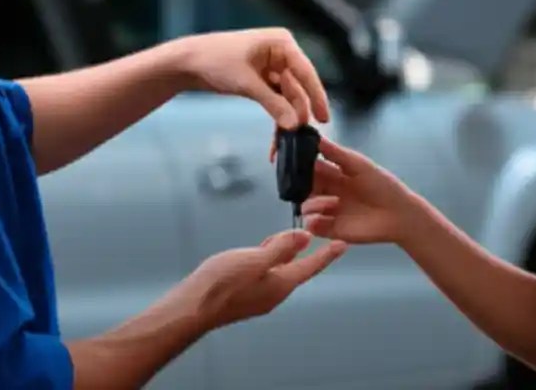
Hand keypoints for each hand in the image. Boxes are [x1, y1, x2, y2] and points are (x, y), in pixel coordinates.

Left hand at [174, 29, 329, 128]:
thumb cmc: (215, 61)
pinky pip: (276, 100)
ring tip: (287, 140)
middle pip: (298, 87)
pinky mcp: (262, 80)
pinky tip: (277, 137)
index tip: (324, 118)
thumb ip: (273, 104)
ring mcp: (272, 67)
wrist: (187, 63)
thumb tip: (294, 125)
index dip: (317, 96)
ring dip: (287, 117)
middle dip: (298, 111)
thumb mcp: (247, 84)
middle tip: (303, 135)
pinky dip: (276, 115)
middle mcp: (280, 53)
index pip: (306, 71)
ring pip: (288, 97)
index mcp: (281, 43)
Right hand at [177, 230, 346, 330]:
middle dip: (301, 248)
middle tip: (307, 228)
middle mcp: (274, 292)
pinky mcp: (245, 295)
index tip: (343, 244)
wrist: (193, 308)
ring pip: (278, 268)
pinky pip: (264, 273)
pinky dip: (266, 259)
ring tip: (281, 237)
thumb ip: (281, 248)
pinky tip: (258, 251)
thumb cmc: (221, 285)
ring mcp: (259, 295)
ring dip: (282, 252)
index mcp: (281, 284)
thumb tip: (304, 238)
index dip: (326, 254)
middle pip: (295, 266)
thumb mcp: (255, 259)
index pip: (310, 266)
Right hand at [300, 137, 420, 245]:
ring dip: (311, 203)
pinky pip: (312, 226)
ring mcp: (329, 211)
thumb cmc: (383, 186)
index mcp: (335, 174)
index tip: (291, 162)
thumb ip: (336, 153)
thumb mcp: (359, 165)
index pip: (312, 168)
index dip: (301, 165)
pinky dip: (313, 222)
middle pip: (305, 188)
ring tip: (331, 203)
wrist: (400, 215)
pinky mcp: (331, 229)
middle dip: (300, 186)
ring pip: (306, 207)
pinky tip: (325, 217)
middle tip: (302, 185)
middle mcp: (329, 192)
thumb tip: (314, 137)